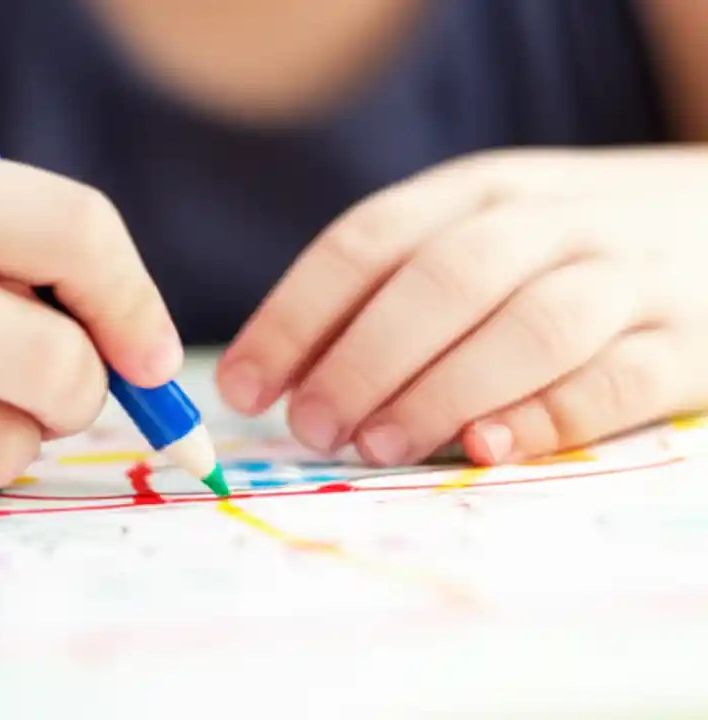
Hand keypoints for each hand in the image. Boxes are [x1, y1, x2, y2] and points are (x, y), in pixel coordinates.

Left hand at [217, 149, 707, 465]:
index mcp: (480, 190)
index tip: (244, 386)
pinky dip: (546, 416)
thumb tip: (288, 377)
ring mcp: (628, 277)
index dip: (296, 315)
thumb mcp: (482, 239)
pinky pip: (615, 381)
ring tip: (376, 446)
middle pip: (443, 280)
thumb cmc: (565, 253)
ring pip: (530, 326)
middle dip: (362, 357)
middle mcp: (552, 221)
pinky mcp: (688, 343)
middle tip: (310, 427)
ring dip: (440, 388)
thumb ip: (395, 294)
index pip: (368, 241)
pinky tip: (484, 447)